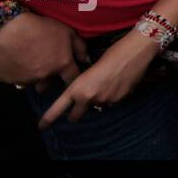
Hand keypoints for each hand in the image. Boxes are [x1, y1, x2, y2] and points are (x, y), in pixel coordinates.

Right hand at [0, 11, 87, 88]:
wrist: (6, 30)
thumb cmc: (38, 27)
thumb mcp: (65, 31)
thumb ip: (79, 46)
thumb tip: (85, 59)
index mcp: (61, 64)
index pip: (72, 79)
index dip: (73, 78)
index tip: (70, 76)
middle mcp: (46, 76)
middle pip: (50, 84)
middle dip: (50, 78)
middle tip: (45, 64)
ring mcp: (28, 80)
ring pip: (34, 82)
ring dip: (35, 76)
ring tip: (31, 61)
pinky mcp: (12, 81)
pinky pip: (19, 80)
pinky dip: (20, 73)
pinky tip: (19, 60)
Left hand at [37, 30, 159, 127]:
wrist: (135, 52)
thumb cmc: (111, 54)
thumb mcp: (90, 70)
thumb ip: (84, 86)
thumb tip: (86, 96)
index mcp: (78, 88)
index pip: (58, 108)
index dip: (48, 119)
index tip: (42, 126)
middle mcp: (89, 98)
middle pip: (76, 116)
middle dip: (75, 114)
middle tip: (79, 107)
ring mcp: (104, 101)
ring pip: (97, 107)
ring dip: (98, 100)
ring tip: (108, 83)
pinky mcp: (119, 101)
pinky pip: (111, 103)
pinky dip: (113, 97)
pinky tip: (119, 83)